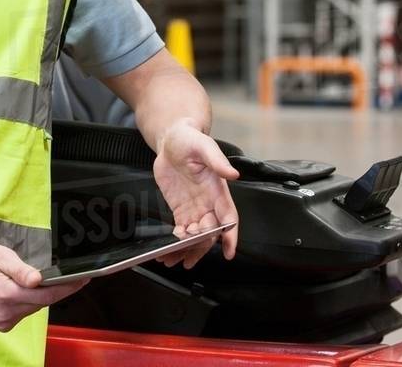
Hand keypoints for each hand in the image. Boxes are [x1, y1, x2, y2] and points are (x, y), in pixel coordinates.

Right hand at [0, 242, 88, 331]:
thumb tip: (39, 280)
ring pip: (33, 308)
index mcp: (6, 295)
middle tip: (64, 275)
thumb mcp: (0, 257)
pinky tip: (21, 289)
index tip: (84, 280)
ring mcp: (1, 321)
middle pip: (42, 302)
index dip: (68, 288)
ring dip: (38, 295)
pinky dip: (27, 301)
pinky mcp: (0, 323)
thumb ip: (21, 270)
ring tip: (33, 279)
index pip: (46, 295)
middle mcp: (4, 313)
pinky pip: (23, 311)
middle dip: (54, 289)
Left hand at [152, 120, 238, 267]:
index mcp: (218, 190)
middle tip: (187, 259)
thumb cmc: (190, 139)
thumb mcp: (204, 147)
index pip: (229, 218)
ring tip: (172, 261)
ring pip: (195, 236)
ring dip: (186, 250)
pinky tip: (168, 249)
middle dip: (200, 248)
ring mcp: (195, 207)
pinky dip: (176, 242)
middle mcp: (209, 202)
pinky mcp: (181, 209)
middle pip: (210, 232)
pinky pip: (181, 230)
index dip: (231, 235)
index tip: (229, 252)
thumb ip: (217, 161)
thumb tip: (233, 174)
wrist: (171, 139)